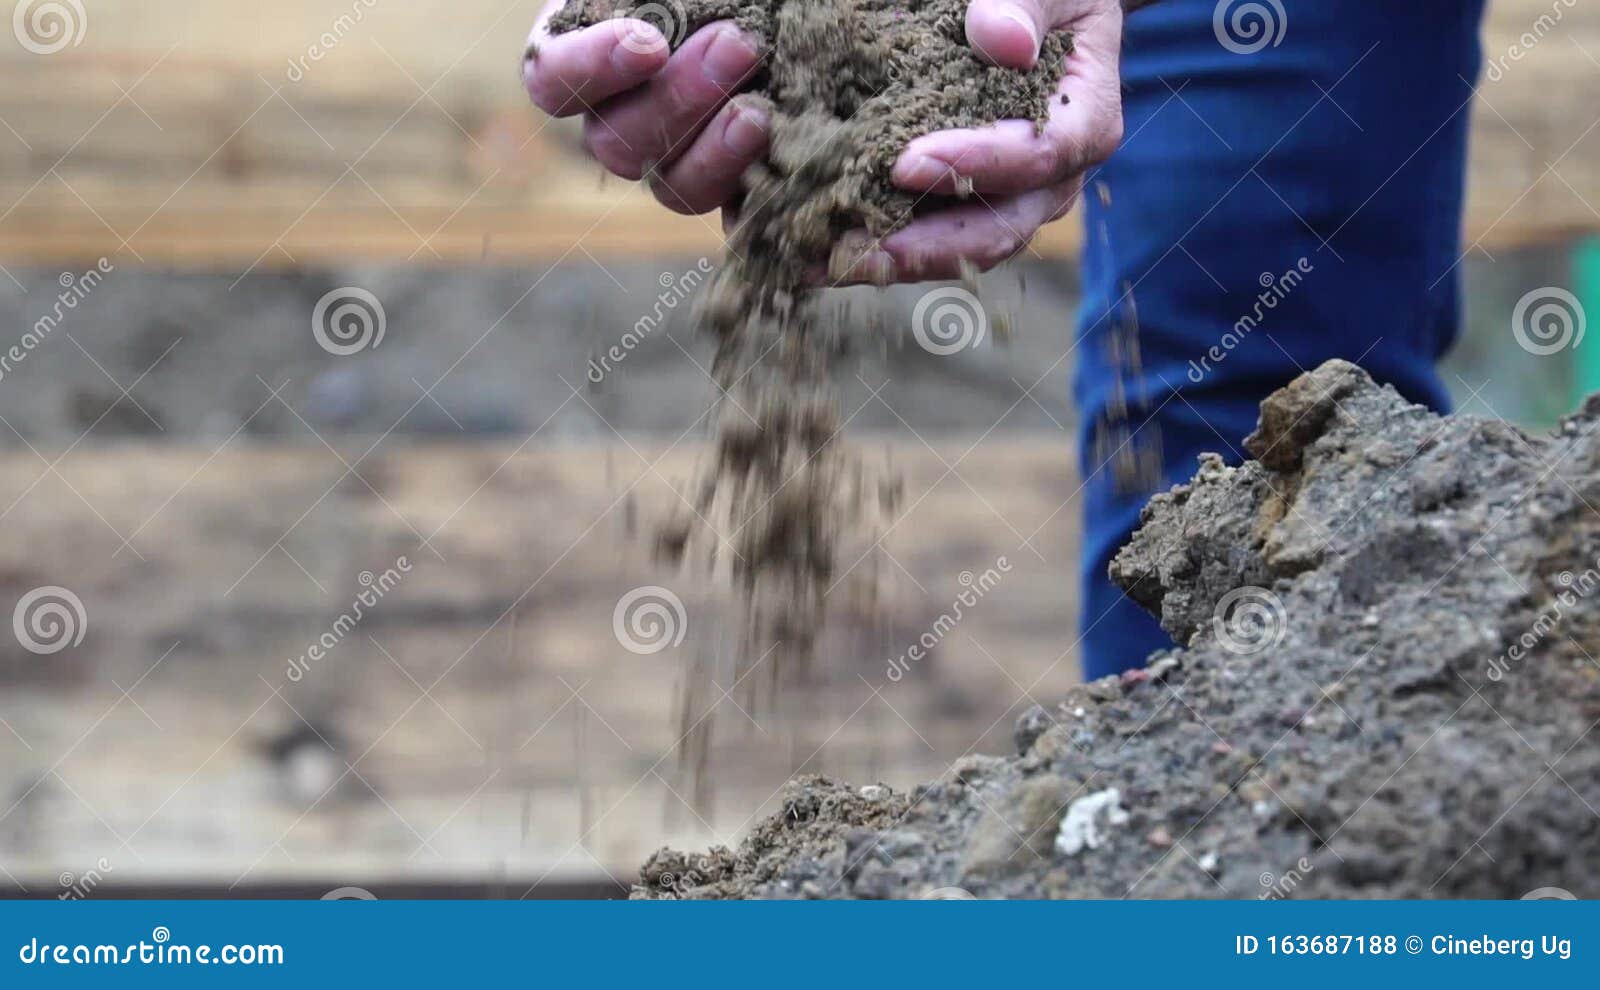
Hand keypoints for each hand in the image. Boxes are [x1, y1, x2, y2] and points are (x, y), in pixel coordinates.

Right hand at [522, 1, 768, 214]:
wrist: (763, 11)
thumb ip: (656, 1)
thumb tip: (653, 16)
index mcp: (583, 57)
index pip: (553, 81)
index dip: (591, 69)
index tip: (649, 44)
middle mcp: (617, 117)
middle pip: (616, 142)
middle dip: (678, 98)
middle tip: (736, 45)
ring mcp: (673, 156)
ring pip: (671, 186)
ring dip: (716, 152)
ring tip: (760, 109)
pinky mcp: (728, 181)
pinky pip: (728, 207)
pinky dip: (750, 188)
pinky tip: (776, 157)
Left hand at [833, 0, 1125, 284]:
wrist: (1035, 19)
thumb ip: (1024, 5)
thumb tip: (1001, 40)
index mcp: (1083, 120)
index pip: (1035, 155)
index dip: (973, 164)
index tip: (906, 164)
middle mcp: (1054, 179)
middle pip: (999, 228)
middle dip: (926, 247)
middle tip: (858, 252)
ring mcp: (1014, 202)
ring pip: (961, 250)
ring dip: (894, 261)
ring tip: (828, 263)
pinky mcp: (972, 207)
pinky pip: (931, 239)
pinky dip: (880, 246)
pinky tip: (824, 251)